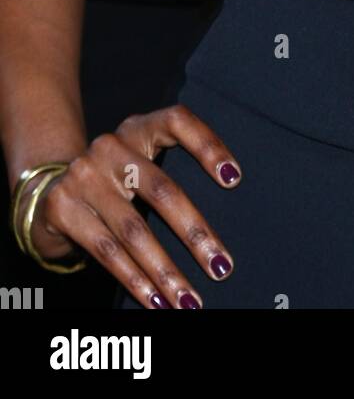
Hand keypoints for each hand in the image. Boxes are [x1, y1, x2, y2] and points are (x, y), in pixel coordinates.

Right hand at [18, 105, 240, 307]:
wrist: (51, 191)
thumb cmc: (115, 181)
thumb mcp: (140, 163)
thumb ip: (171, 174)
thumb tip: (218, 226)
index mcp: (139, 127)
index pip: (177, 120)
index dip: (207, 145)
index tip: (234, 179)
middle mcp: (110, 146)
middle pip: (161, 188)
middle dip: (194, 233)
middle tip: (221, 266)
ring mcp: (83, 176)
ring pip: (134, 230)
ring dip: (166, 271)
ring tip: (190, 300)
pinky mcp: (62, 208)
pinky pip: (107, 252)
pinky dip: (135, 281)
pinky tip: (156, 300)